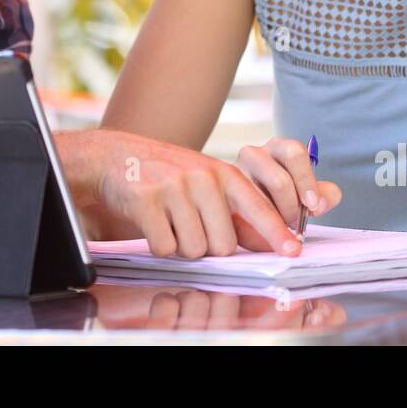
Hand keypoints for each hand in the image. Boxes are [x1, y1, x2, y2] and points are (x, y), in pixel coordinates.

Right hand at [73, 129, 305, 258]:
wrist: (112, 156)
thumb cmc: (164, 175)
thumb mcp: (203, 181)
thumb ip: (234, 209)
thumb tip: (267, 243)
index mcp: (222, 173)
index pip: (257, 207)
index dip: (277, 233)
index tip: (294, 251)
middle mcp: (202, 178)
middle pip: (223, 244)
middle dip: (206, 246)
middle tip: (187, 225)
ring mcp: (174, 188)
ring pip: (194, 250)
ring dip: (181, 246)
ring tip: (168, 220)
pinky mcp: (147, 201)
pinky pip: (165, 248)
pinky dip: (158, 245)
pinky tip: (150, 222)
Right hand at [236, 137, 341, 230]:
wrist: (240, 208)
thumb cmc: (278, 198)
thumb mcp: (304, 194)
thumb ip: (322, 196)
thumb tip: (322, 203)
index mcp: (277, 148)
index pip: (294, 153)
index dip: (306, 180)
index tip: (313, 206)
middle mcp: (252, 154)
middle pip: (279, 180)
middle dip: (291, 208)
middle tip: (294, 223)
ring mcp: (232, 172)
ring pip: (258, 201)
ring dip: (273, 222)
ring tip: (277, 231)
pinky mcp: (218, 194)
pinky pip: (238, 217)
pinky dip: (253, 233)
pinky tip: (259, 238)